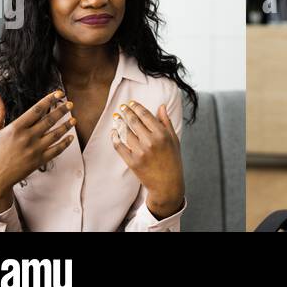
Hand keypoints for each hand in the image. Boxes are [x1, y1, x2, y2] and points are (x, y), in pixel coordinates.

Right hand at [0, 88, 74, 212]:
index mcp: (15, 129)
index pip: (36, 110)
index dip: (49, 100)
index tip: (59, 93)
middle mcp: (27, 138)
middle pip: (49, 120)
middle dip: (62, 110)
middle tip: (70, 103)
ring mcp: (34, 150)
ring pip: (55, 134)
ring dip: (66, 125)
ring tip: (74, 119)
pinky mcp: (39, 161)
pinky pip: (56, 150)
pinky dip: (65, 143)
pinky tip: (70, 137)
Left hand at [110, 101, 184, 217]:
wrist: (167, 183)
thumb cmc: (172, 159)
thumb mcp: (174, 139)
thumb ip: (166, 122)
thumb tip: (161, 106)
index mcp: (162, 134)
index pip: (146, 116)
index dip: (137, 107)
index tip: (131, 103)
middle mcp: (151, 141)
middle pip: (134, 122)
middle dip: (127, 112)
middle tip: (122, 107)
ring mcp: (140, 152)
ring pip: (126, 133)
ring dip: (119, 123)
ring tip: (116, 117)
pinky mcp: (132, 162)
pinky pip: (120, 147)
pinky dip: (115, 138)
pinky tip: (113, 132)